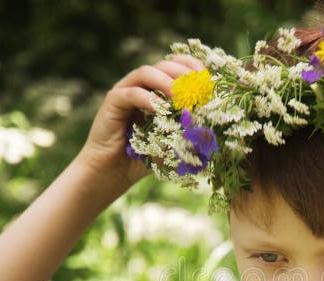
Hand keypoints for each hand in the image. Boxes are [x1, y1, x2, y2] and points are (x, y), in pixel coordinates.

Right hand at [76, 55, 204, 187]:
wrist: (112, 171)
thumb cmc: (144, 158)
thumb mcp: (173, 144)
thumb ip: (188, 134)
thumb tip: (210, 131)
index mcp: (158, 90)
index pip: (176, 67)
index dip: (192, 68)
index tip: (207, 79)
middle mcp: (141, 86)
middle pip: (163, 65)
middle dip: (183, 74)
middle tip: (196, 89)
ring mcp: (126, 91)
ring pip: (146, 72)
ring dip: (166, 83)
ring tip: (181, 99)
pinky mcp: (112, 102)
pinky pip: (131, 93)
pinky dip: (149, 99)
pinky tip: (163, 110)